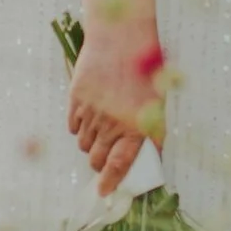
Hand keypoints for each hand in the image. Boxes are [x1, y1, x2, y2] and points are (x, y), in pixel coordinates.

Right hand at [68, 19, 164, 195]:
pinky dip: (79, 127)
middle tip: (104, 160)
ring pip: (83, 144)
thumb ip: (152, 134)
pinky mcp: (76, 100)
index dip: (110, 182)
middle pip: (96, 159)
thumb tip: (151, 160)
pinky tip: (89, 117)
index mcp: (135, 127)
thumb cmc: (146, 72)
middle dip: (99, 164)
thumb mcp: (158, 104)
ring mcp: (91, 112)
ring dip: (91, 145)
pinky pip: (73, 126)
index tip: (104, 192)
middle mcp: (111, 123)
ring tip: (101, 131)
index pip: (118, 165)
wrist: (122, 39)